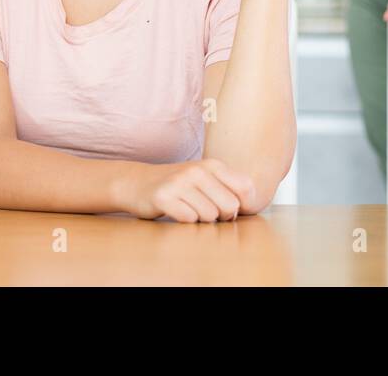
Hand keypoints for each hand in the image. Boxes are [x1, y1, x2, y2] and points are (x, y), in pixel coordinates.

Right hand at [119, 159, 256, 222]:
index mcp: (213, 165)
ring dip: (200, 219)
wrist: (137, 182)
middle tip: (204, 210)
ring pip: (209, 216)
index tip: (229, 210)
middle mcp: (197, 170)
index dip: (243, 205)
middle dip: (221, 216)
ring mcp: (180, 182)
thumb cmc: (177, 185)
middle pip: (230, 207)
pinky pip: (188, 219)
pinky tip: (175, 211)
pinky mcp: (164, 197)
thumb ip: (228, 187)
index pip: (246, 187)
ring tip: (187, 208)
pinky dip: (184, 221)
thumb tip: (250, 206)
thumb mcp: (205, 179)